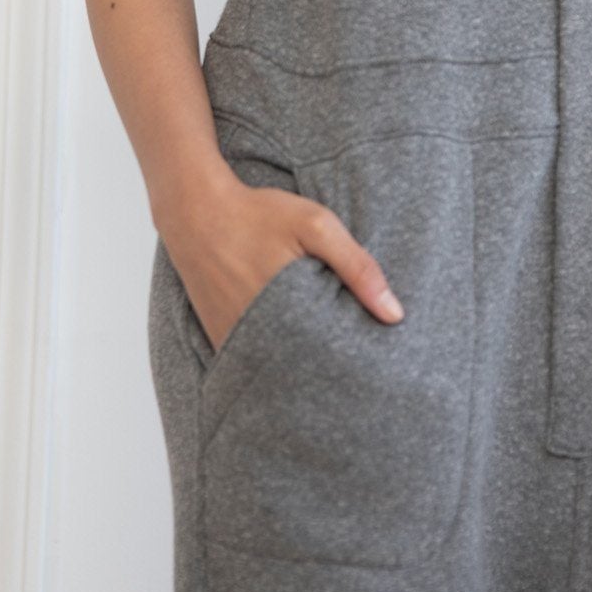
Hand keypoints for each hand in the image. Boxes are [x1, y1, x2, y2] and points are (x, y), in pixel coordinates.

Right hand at [161, 170, 404, 355]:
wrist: (196, 213)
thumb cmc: (260, 215)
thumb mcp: (317, 226)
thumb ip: (357, 267)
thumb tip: (395, 315)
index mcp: (291, 313)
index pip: (334, 359)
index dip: (356, 367)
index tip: (377, 369)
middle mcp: (260, 336)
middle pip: (308, 373)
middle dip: (333, 375)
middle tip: (358, 379)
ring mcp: (236, 343)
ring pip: (281, 372)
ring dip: (303, 370)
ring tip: (329, 369)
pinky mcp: (220, 340)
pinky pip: (254, 363)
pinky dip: (275, 361)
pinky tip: (292, 350)